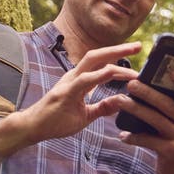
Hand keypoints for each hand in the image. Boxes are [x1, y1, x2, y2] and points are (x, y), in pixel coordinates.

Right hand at [18, 43, 140, 144]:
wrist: (33, 127)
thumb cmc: (56, 120)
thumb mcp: (85, 115)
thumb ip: (102, 108)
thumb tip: (121, 103)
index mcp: (79, 79)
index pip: (101, 63)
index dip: (118, 57)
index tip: (136, 55)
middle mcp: (75, 76)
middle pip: (99, 55)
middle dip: (119, 49)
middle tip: (139, 46)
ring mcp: (69, 82)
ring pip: (93, 62)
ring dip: (114, 58)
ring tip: (132, 58)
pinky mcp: (66, 92)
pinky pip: (84, 80)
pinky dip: (99, 75)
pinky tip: (113, 73)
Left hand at [114, 70, 173, 173]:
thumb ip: (171, 109)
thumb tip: (145, 85)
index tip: (172, 70)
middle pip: (168, 104)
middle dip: (148, 92)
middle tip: (131, 83)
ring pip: (156, 120)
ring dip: (135, 109)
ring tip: (119, 100)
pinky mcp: (171, 152)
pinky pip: (148, 140)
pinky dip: (133, 137)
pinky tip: (122, 135)